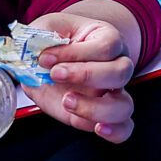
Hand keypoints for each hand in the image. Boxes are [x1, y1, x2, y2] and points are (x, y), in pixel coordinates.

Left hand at [23, 11, 135, 143]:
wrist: (49, 61)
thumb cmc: (52, 42)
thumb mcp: (44, 30)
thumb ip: (40, 37)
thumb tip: (36, 53)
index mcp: (107, 39)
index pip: (106, 46)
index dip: (76, 53)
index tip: (46, 57)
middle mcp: (116, 66)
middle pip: (121, 72)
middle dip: (87, 75)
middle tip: (55, 74)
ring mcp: (112, 93)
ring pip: (124, 104)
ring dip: (96, 107)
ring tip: (67, 101)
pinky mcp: (101, 116)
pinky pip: (123, 128)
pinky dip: (115, 131)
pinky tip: (99, 128)